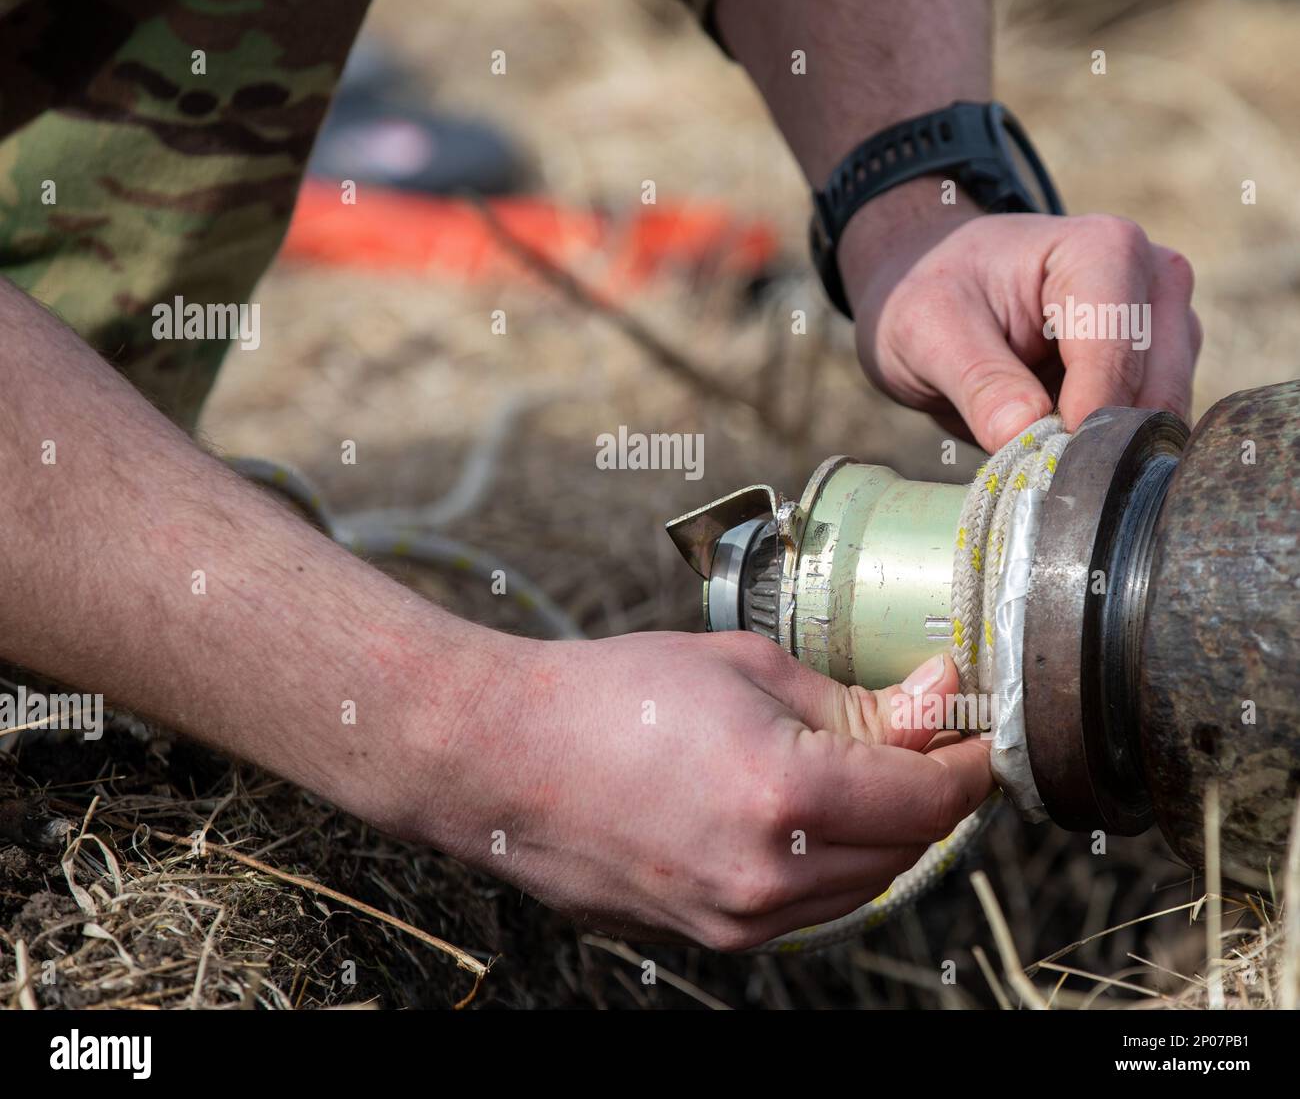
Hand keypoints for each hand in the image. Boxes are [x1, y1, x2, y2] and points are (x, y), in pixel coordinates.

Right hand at [405, 631, 990, 950]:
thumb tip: (939, 698)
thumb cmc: (612, 693)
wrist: (503, 757)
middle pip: (908, 848)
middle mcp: (769, 876)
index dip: (971, 761)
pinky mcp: (712, 935)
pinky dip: (829, 861)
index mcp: (782, 793)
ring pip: (864, 885)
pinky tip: (803, 809)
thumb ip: (853, 701)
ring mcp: (738, 920)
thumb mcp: (744, 668)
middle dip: (930, 792)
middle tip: (923, 735)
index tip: (978, 730)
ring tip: (860, 767)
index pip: (931, 797)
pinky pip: (807, 905)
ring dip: (883, 832)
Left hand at [841, 193, 1201, 451]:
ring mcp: (1167, 328)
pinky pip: (1150, 430)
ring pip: (1161, 415)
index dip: (1083, 414)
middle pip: (1154, 386)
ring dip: (1105, 450)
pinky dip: (1109, 452)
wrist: (947, 295)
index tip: (1044, 460)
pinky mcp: (1160, 370)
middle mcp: (1155, 282)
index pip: (1115, 348)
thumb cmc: (940, 297)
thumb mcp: (931, 331)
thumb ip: (979, 381)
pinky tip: (1058, 451)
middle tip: (1036, 472)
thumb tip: (1019, 433)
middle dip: (1098, 439)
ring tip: (1038, 456)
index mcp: (1105, 250)